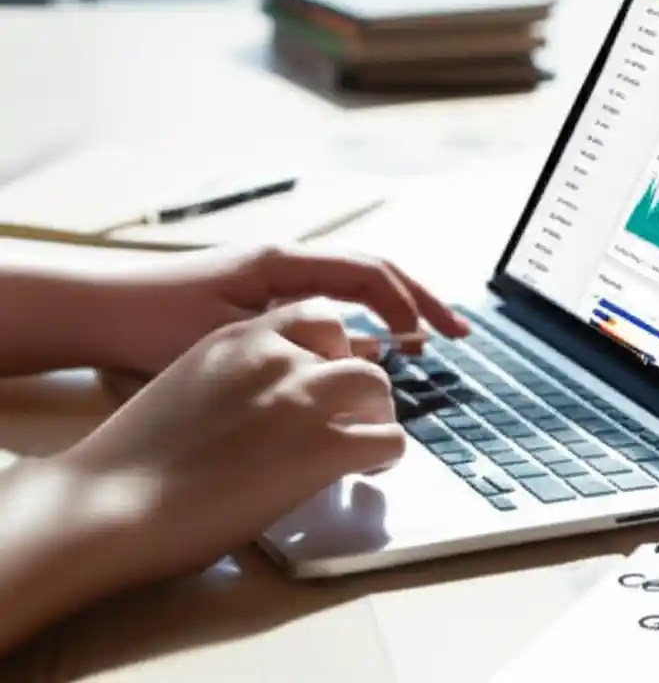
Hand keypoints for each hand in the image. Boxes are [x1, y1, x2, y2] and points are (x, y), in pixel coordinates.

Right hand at [58, 303, 405, 588]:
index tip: (327, 377)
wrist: (109, 501)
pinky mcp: (323, 446)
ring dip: (376, 415)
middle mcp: (276, 355)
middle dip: (357, 385)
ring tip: (364, 443)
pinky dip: (385, 456)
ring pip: (377, 386)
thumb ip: (236, 383)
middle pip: (353, 351)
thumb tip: (264, 410)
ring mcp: (303, 396)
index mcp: (238, 336)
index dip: (329, 350)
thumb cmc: (130, 462)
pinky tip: (366, 472)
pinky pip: (389, 439)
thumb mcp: (189, 388)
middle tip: (352, 417)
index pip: (314, 317)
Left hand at [94, 245, 468, 377]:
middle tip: (461, 333)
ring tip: (434, 337)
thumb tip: (366, 359)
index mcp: (284, 263)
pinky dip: (369, 316)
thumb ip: (304, 345)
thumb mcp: (235, 339)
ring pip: (359, 283)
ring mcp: (281, 277)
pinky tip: (379, 346)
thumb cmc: (155, 324)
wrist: (103, 310)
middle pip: (377, 271)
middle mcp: (289, 262)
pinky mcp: (272, 296)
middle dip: (424, 300)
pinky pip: (336, 300)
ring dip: (400, 306)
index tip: (427, 341)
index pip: (369, 273)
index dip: (408, 305)